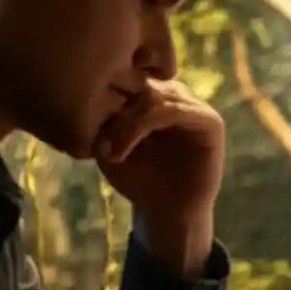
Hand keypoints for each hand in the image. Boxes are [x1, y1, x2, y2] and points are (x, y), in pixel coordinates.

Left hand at [94, 80, 225, 276]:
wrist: (166, 213)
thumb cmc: (137, 180)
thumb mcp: (107, 146)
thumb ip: (101, 119)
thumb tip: (90, 95)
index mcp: (152, 94)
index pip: (125, 76)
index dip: (101, 95)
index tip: (80, 126)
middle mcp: (175, 95)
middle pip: (138, 82)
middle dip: (114, 111)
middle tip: (97, 142)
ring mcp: (194, 106)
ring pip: (153, 95)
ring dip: (126, 122)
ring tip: (111, 151)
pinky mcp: (210, 122)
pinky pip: (174, 110)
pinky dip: (143, 125)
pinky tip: (122, 151)